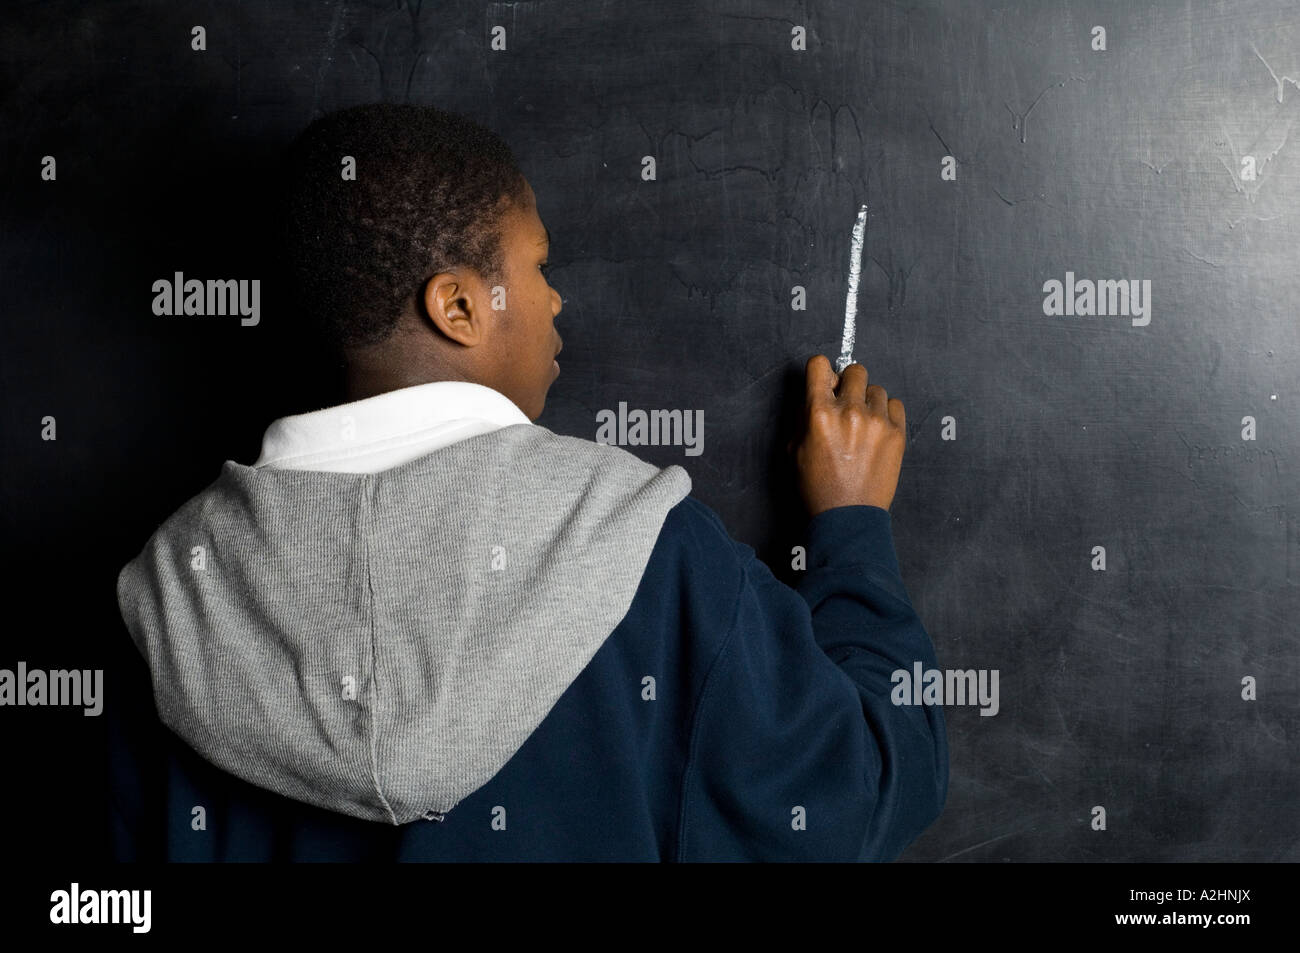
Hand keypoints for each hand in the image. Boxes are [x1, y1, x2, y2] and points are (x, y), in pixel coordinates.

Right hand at [794, 354, 905, 515]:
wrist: (848, 516)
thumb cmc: (818, 487)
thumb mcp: (794, 449)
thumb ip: (803, 416)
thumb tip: (815, 392)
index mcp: (819, 414)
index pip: (820, 365)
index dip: (821, 371)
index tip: (825, 381)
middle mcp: (850, 412)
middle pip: (855, 371)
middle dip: (848, 384)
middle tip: (846, 404)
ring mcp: (876, 421)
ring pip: (876, 389)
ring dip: (868, 401)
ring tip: (862, 424)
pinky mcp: (897, 433)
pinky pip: (895, 404)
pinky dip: (886, 413)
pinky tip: (876, 430)